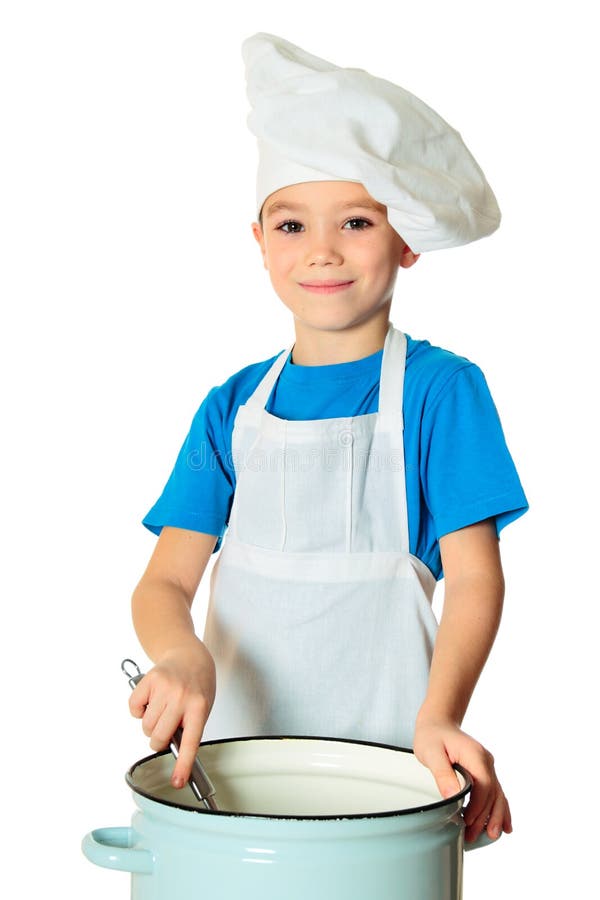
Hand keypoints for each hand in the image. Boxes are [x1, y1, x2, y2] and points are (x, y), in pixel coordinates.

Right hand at [128, 642, 215, 788]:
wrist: (188, 655)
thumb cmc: (196, 684)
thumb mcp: (203, 706)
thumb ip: (189, 727)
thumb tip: (172, 750)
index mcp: (199, 707)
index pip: (190, 742)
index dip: (183, 765)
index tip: (177, 782)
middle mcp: (181, 697)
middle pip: (158, 737)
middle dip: (158, 740)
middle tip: (166, 728)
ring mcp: (164, 688)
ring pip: (146, 726)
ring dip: (150, 724)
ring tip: (161, 708)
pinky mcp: (148, 680)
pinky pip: (134, 709)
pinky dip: (139, 709)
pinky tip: (151, 699)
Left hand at [413, 717, 511, 842]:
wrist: (438, 723)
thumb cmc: (432, 736)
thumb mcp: (431, 752)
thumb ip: (442, 773)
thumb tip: (453, 795)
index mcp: (475, 755)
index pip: (483, 785)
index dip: (478, 806)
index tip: (467, 821)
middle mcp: (485, 761)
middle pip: (493, 793)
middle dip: (485, 817)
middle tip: (472, 836)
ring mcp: (487, 766)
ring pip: (498, 795)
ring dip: (496, 816)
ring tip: (491, 836)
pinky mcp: (484, 772)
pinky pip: (496, 792)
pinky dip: (500, 809)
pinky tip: (503, 825)